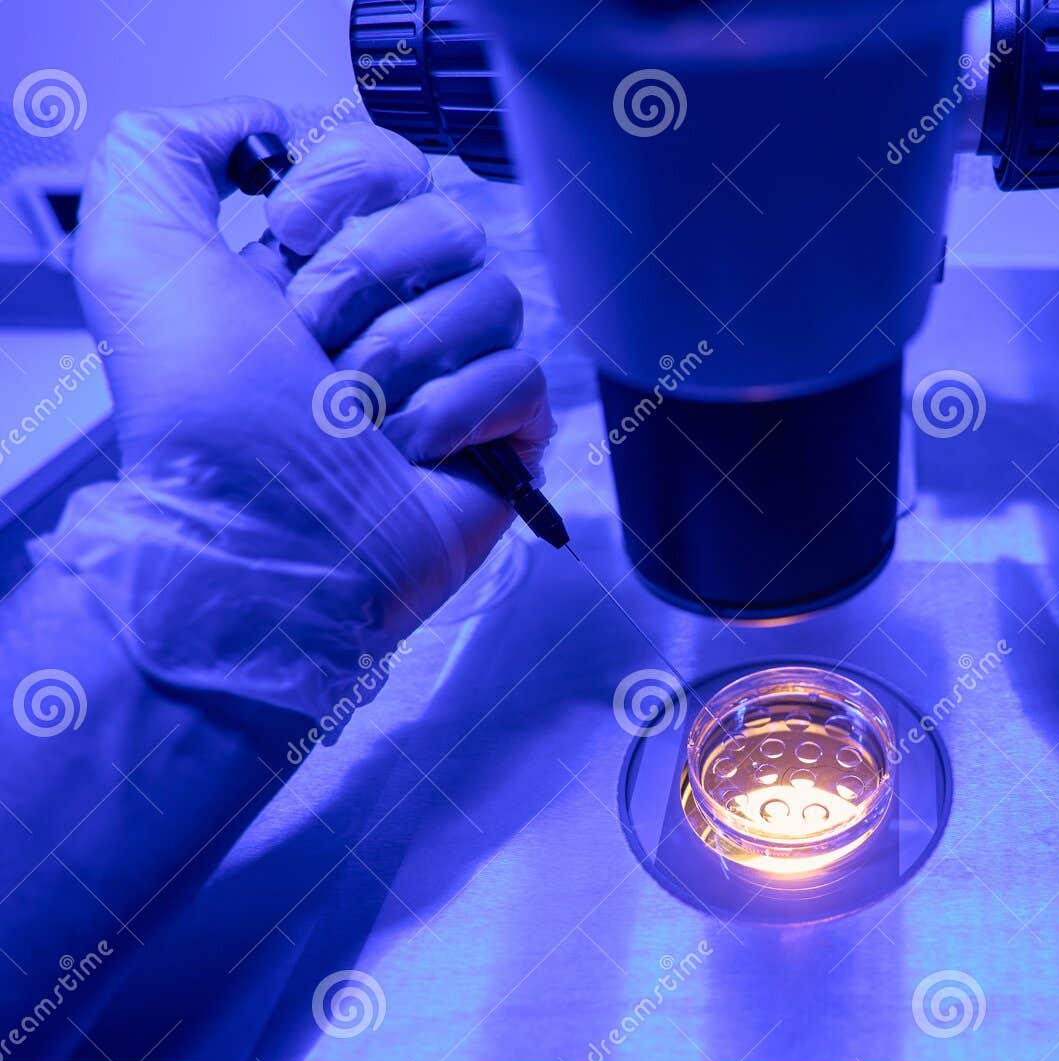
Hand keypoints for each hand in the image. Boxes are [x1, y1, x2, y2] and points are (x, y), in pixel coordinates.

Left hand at [52, 99, 552, 715]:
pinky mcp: (503, 434)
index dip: (352, 185)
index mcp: (316, 263)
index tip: (293, 232)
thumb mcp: (136, 257)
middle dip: (374, 276)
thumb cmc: (204, 422)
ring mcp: (453, 372)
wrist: (258, 542)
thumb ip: (165, 151)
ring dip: (409, 353)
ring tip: (357, 415)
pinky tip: (412, 453)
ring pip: (496, 295)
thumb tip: (260, 123)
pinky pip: (525, 374)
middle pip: (453, 221)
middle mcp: (390, 309)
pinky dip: (460, 411)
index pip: (390, 163)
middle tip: (318, 345)